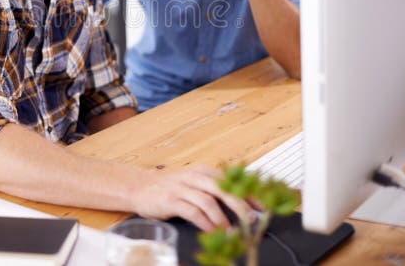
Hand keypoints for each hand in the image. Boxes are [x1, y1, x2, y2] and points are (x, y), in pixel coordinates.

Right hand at [129, 166, 254, 230]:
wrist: (141, 188)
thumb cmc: (172, 189)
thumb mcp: (194, 184)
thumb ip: (214, 191)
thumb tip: (244, 206)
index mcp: (204, 172)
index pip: (232, 180)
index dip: (249, 192)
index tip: (263, 206)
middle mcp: (194, 177)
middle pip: (223, 188)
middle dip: (240, 205)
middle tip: (251, 219)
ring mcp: (182, 188)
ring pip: (208, 201)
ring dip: (222, 219)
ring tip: (230, 232)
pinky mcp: (171, 200)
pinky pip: (192, 212)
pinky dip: (205, 224)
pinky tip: (212, 232)